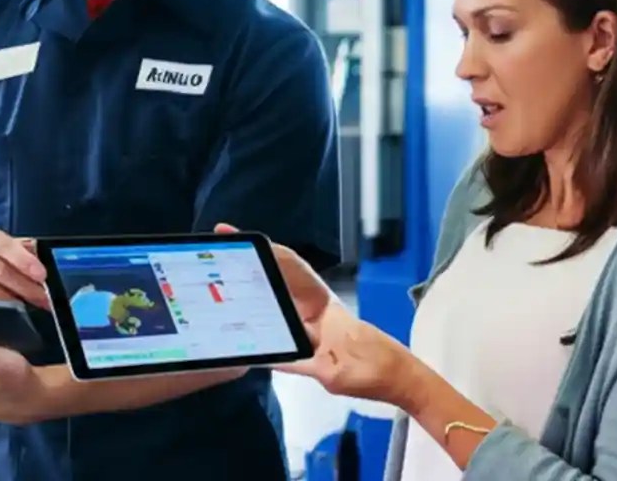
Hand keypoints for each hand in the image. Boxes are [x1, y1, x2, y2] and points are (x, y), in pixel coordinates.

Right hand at [213, 223, 421, 407]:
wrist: (395, 379)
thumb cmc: (372, 369)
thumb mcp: (332, 371)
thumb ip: (300, 363)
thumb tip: (268, 355)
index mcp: (322, 304)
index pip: (293, 268)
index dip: (269, 251)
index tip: (245, 237)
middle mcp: (313, 306)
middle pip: (279, 274)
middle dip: (253, 257)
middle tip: (222, 241)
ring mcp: (309, 319)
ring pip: (276, 294)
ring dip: (252, 282)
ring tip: (220, 271)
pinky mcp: (306, 337)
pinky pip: (277, 319)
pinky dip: (258, 314)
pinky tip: (237, 317)